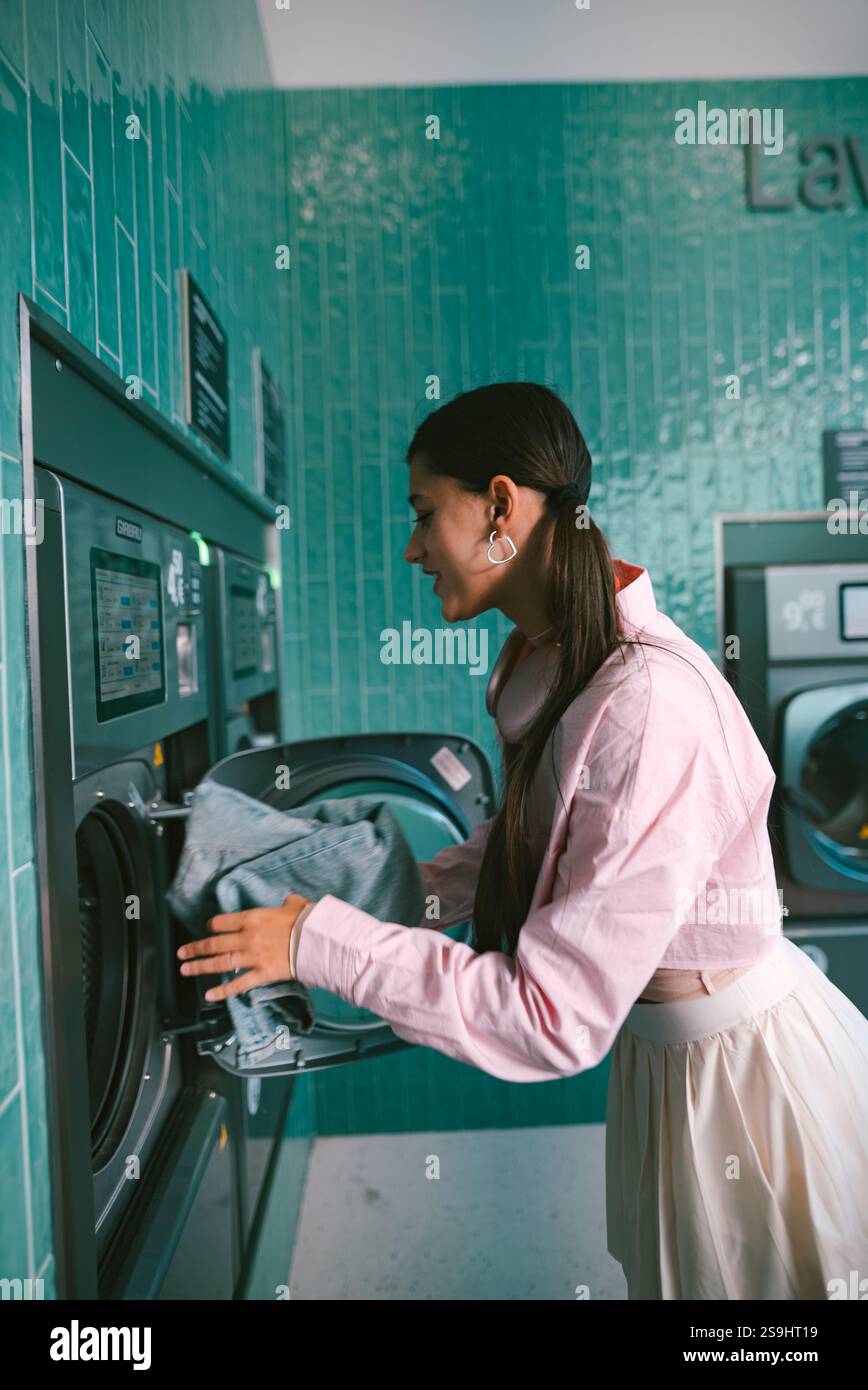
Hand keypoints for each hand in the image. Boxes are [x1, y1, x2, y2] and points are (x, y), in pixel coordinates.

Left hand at [176, 893, 313, 1000]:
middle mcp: (246, 937)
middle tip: (182, 953)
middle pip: (214, 943)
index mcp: (252, 918)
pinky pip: (237, 984)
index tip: (208, 929)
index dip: (213, 926)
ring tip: (185, 970)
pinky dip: (222, 991)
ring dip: (200, 966)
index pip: (223, 922)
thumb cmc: (307, 920)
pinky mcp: (261, 974)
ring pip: (219, 963)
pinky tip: (209, 996)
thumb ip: (288, 903)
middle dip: (195, 948)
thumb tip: (289, 900)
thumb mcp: (296, 904)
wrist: (317, 940)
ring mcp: (252, 957)